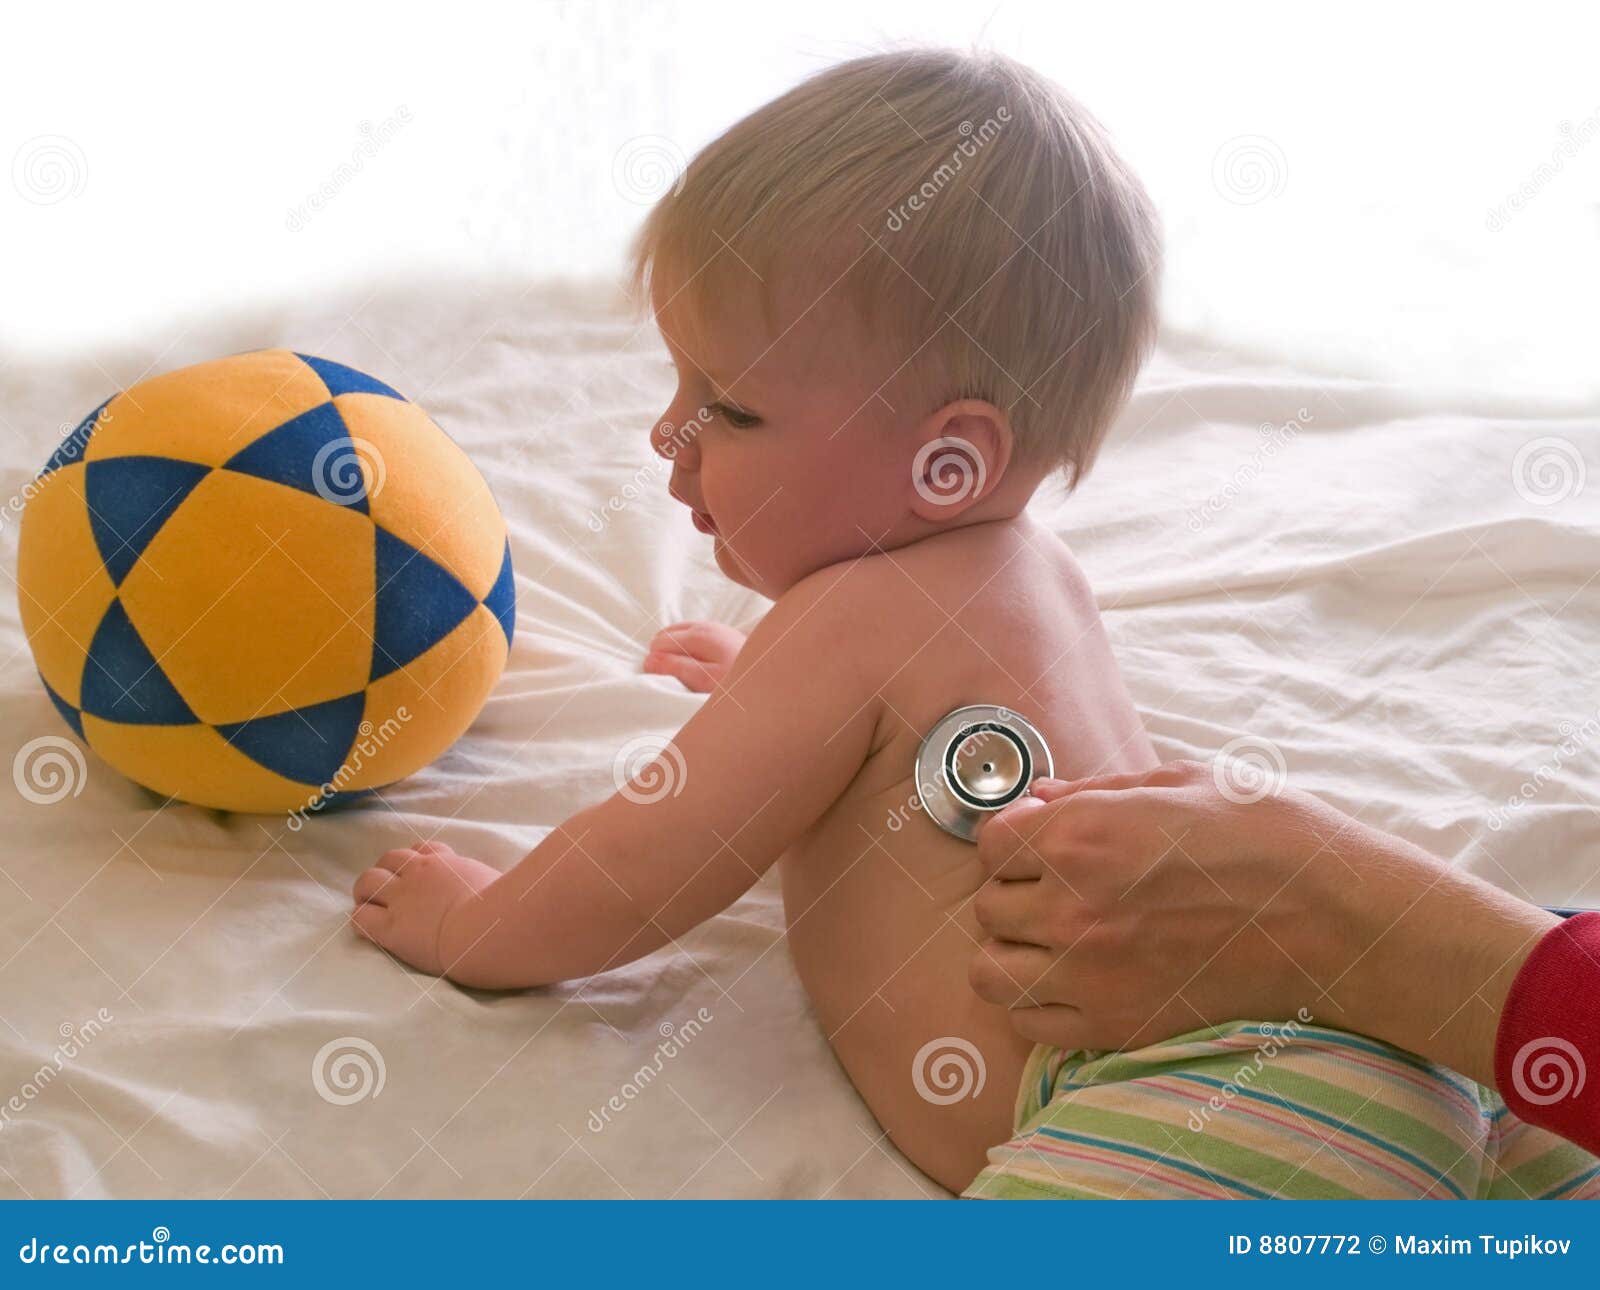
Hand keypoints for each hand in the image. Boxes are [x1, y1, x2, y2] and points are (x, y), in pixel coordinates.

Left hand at [351, 840, 502, 975]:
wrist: (490, 930)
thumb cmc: (507, 909)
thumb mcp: (503, 881)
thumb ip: (493, 881)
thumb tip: (509, 887)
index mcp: (448, 863)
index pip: (422, 849)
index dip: (417, 860)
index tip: (421, 874)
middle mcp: (420, 874)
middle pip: (390, 858)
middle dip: (386, 871)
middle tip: (389, 891)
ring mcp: (403, 899)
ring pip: (368, 882)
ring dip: (366, 892)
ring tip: (369, 906)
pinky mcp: (391, 928)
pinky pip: (361, 917)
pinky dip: (361, 919)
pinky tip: (369, 929)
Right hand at [643, 620, 746, 692]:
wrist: (775, 671)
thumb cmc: (739, 679)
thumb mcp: (706, 679)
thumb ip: (677, 668)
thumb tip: (648, 660)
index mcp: (698, 634)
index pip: (658, 645)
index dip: (655, 665)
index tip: (664, 681)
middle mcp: (704, 625)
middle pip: (664, 637)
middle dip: (661, 655)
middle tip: (674, 678)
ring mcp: (712, 627)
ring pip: (676, 634)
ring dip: (671, 651)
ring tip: (682, 672)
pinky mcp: (719, 632)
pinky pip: (689, 635)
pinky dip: (683, 647)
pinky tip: (693, 663)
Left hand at [967, 761, 1556, 1083]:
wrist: (1330, 915)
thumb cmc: (1262, 833)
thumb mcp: (1175, 781)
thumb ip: (1092, 791)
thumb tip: (1037, 798)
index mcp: (1080, 835)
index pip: (990, 842)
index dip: (1014, 839)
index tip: (1042, 842)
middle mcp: (1071, 906)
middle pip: (986, 907)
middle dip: (1014, 892)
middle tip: (1054, 889)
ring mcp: (1089, 972)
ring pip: (990, 973)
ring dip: (1011, 953)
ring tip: (1051, 940)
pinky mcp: (1116, 1024)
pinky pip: (1030, 1024)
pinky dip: (1037, 1004)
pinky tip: (1074, 980)